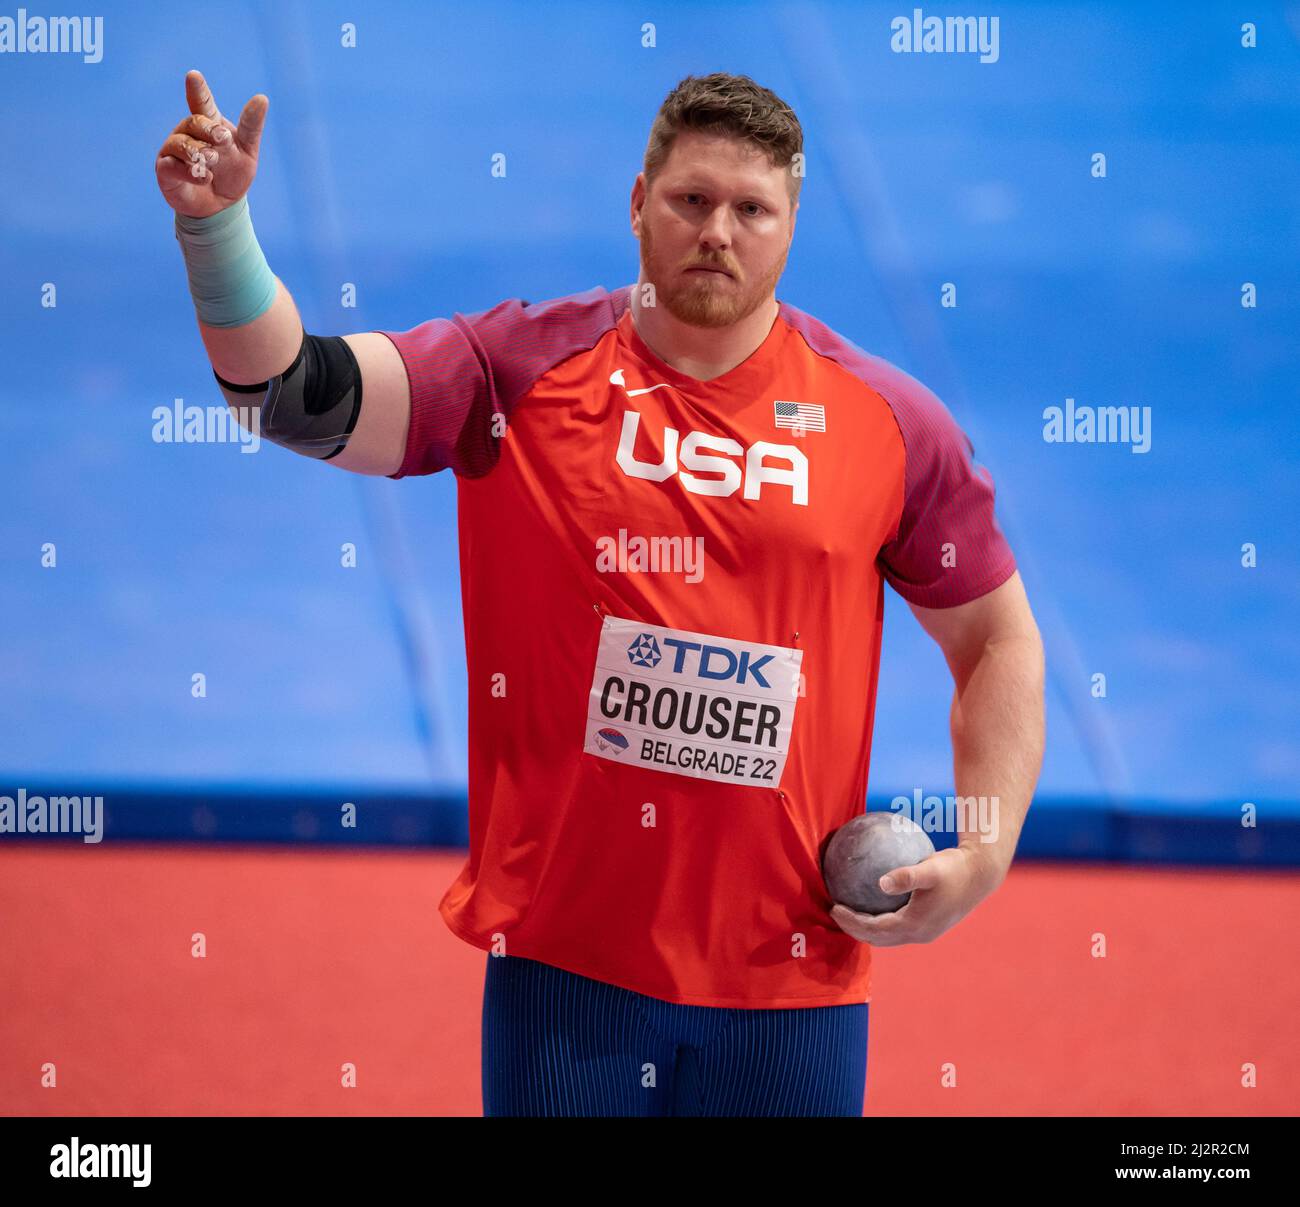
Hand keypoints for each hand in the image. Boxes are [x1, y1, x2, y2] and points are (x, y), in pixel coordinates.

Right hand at [155, 69, 267, 217]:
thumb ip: (251, 126)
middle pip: (194, 122)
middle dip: (209, 130)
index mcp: (208, 124)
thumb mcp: (247, 150)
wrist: (220, 206)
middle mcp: (188, 132)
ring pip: (180, 143)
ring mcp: (174, 150)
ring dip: (197, 151)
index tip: (194, 76)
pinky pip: (172, 166)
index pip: (202, 102)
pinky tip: (205, 177)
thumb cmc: (232, 172)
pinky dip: (189, 172)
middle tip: (223, 139)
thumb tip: (262, 98)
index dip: (198, 90)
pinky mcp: (166, 169)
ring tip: (212, 160)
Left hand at [829, 844, 1002, 946]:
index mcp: (915, 926)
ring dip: (867, 927)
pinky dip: (880, 919)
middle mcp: (919, 934)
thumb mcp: (930, 869)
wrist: (980, 875)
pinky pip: (897, 925)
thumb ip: (906, 876)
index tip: (834, 907)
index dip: (851, 922)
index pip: (874, 929)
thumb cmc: (954, 869)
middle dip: (854, 928)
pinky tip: (873, 897)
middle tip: (835, 911)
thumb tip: (881, 881)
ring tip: (848, 909)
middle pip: (878, 938)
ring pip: (887, 935)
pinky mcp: (929, 924)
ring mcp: (925, 931)